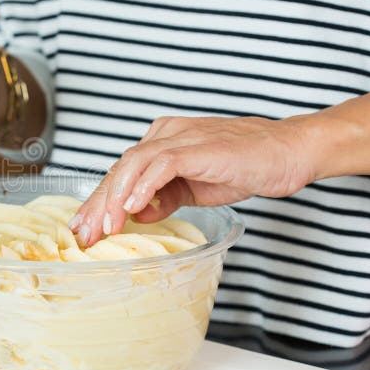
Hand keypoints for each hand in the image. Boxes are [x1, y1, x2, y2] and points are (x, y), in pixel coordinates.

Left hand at [69, 115, 319, 245]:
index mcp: (160, 143)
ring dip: (116, 198)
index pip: (121, 174)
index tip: (83, 229)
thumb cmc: (244, 167)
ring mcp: (179, 137)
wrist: (286, 153)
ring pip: (133, 165)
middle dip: (98, 204)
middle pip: (120, 169)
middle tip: (83, 234)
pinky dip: (144, 186)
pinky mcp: (197, 147)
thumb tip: (138, 214)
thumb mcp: (193, 190)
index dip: (99, 202)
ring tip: (107, 227)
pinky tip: (134, 208)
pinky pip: (161, 165)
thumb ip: (164, 198)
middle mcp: (164, 135)